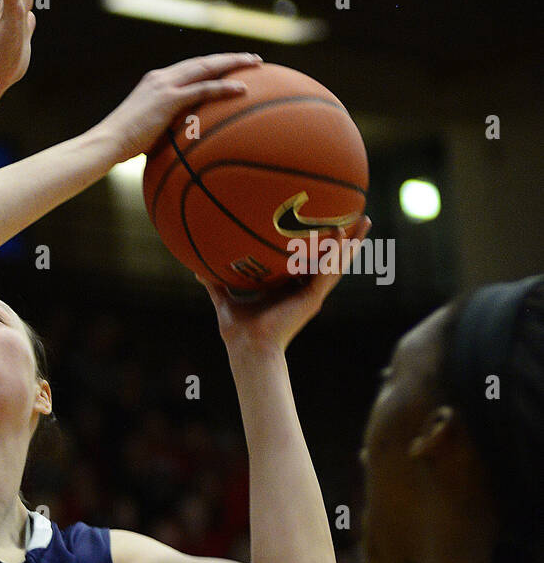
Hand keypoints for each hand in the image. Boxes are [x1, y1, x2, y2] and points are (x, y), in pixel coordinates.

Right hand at [99, 53, 259, 162]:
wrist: (108, 142)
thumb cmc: (123, 145)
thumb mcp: (147, 130)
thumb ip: (165, 127)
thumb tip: (180, 142)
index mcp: (155, 81)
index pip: (190, 67)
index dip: (212, 64)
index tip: (230, 64)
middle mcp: (161, 77)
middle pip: (202, 61)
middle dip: (229, 57)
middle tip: (252, 58)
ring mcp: (165, 86)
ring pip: (206, 67)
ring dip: (233, 63)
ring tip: (256, 63)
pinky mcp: (168, 99)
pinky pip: (203, 90)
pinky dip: (224, 87)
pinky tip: (242, 89)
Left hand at [197, 216, 370, 352]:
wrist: (247, 348)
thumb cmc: (238, 331)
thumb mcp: (225, 299)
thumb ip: (215, 284)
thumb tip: (197, 269)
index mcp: (287, 288)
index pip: (305, 261)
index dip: (314, 243)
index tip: (320, 221)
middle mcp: (303, 290)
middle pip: (328, 258)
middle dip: (342, 238)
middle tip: (357, 215)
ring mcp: (310, 294)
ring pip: (336, 262)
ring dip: (351, 242)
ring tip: (365, 220)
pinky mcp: (312, 299)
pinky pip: (327, 272)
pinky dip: (336, 254)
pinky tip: (343, 236)